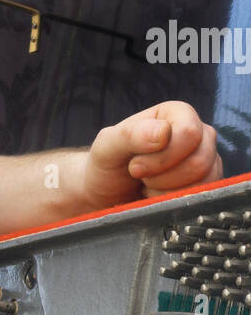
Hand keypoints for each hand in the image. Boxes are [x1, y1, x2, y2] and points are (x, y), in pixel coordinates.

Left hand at [81, 101, 221, 208]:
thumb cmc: (108, 164)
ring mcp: (207, 157)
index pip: (188, 134)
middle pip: (199, 161)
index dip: (160, 158)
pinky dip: (174, 201)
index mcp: (177, 113)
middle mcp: (198, 132)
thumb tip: (164, 133)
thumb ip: (131, 135)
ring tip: (148, 183)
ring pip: (203, 181)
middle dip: (162, 177)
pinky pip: (203, 196)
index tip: (135, 165)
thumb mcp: (108, 146)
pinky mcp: (207, 182)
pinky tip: (157, 194)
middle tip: (140, 175)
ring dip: (167, 191)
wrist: (108, 192)